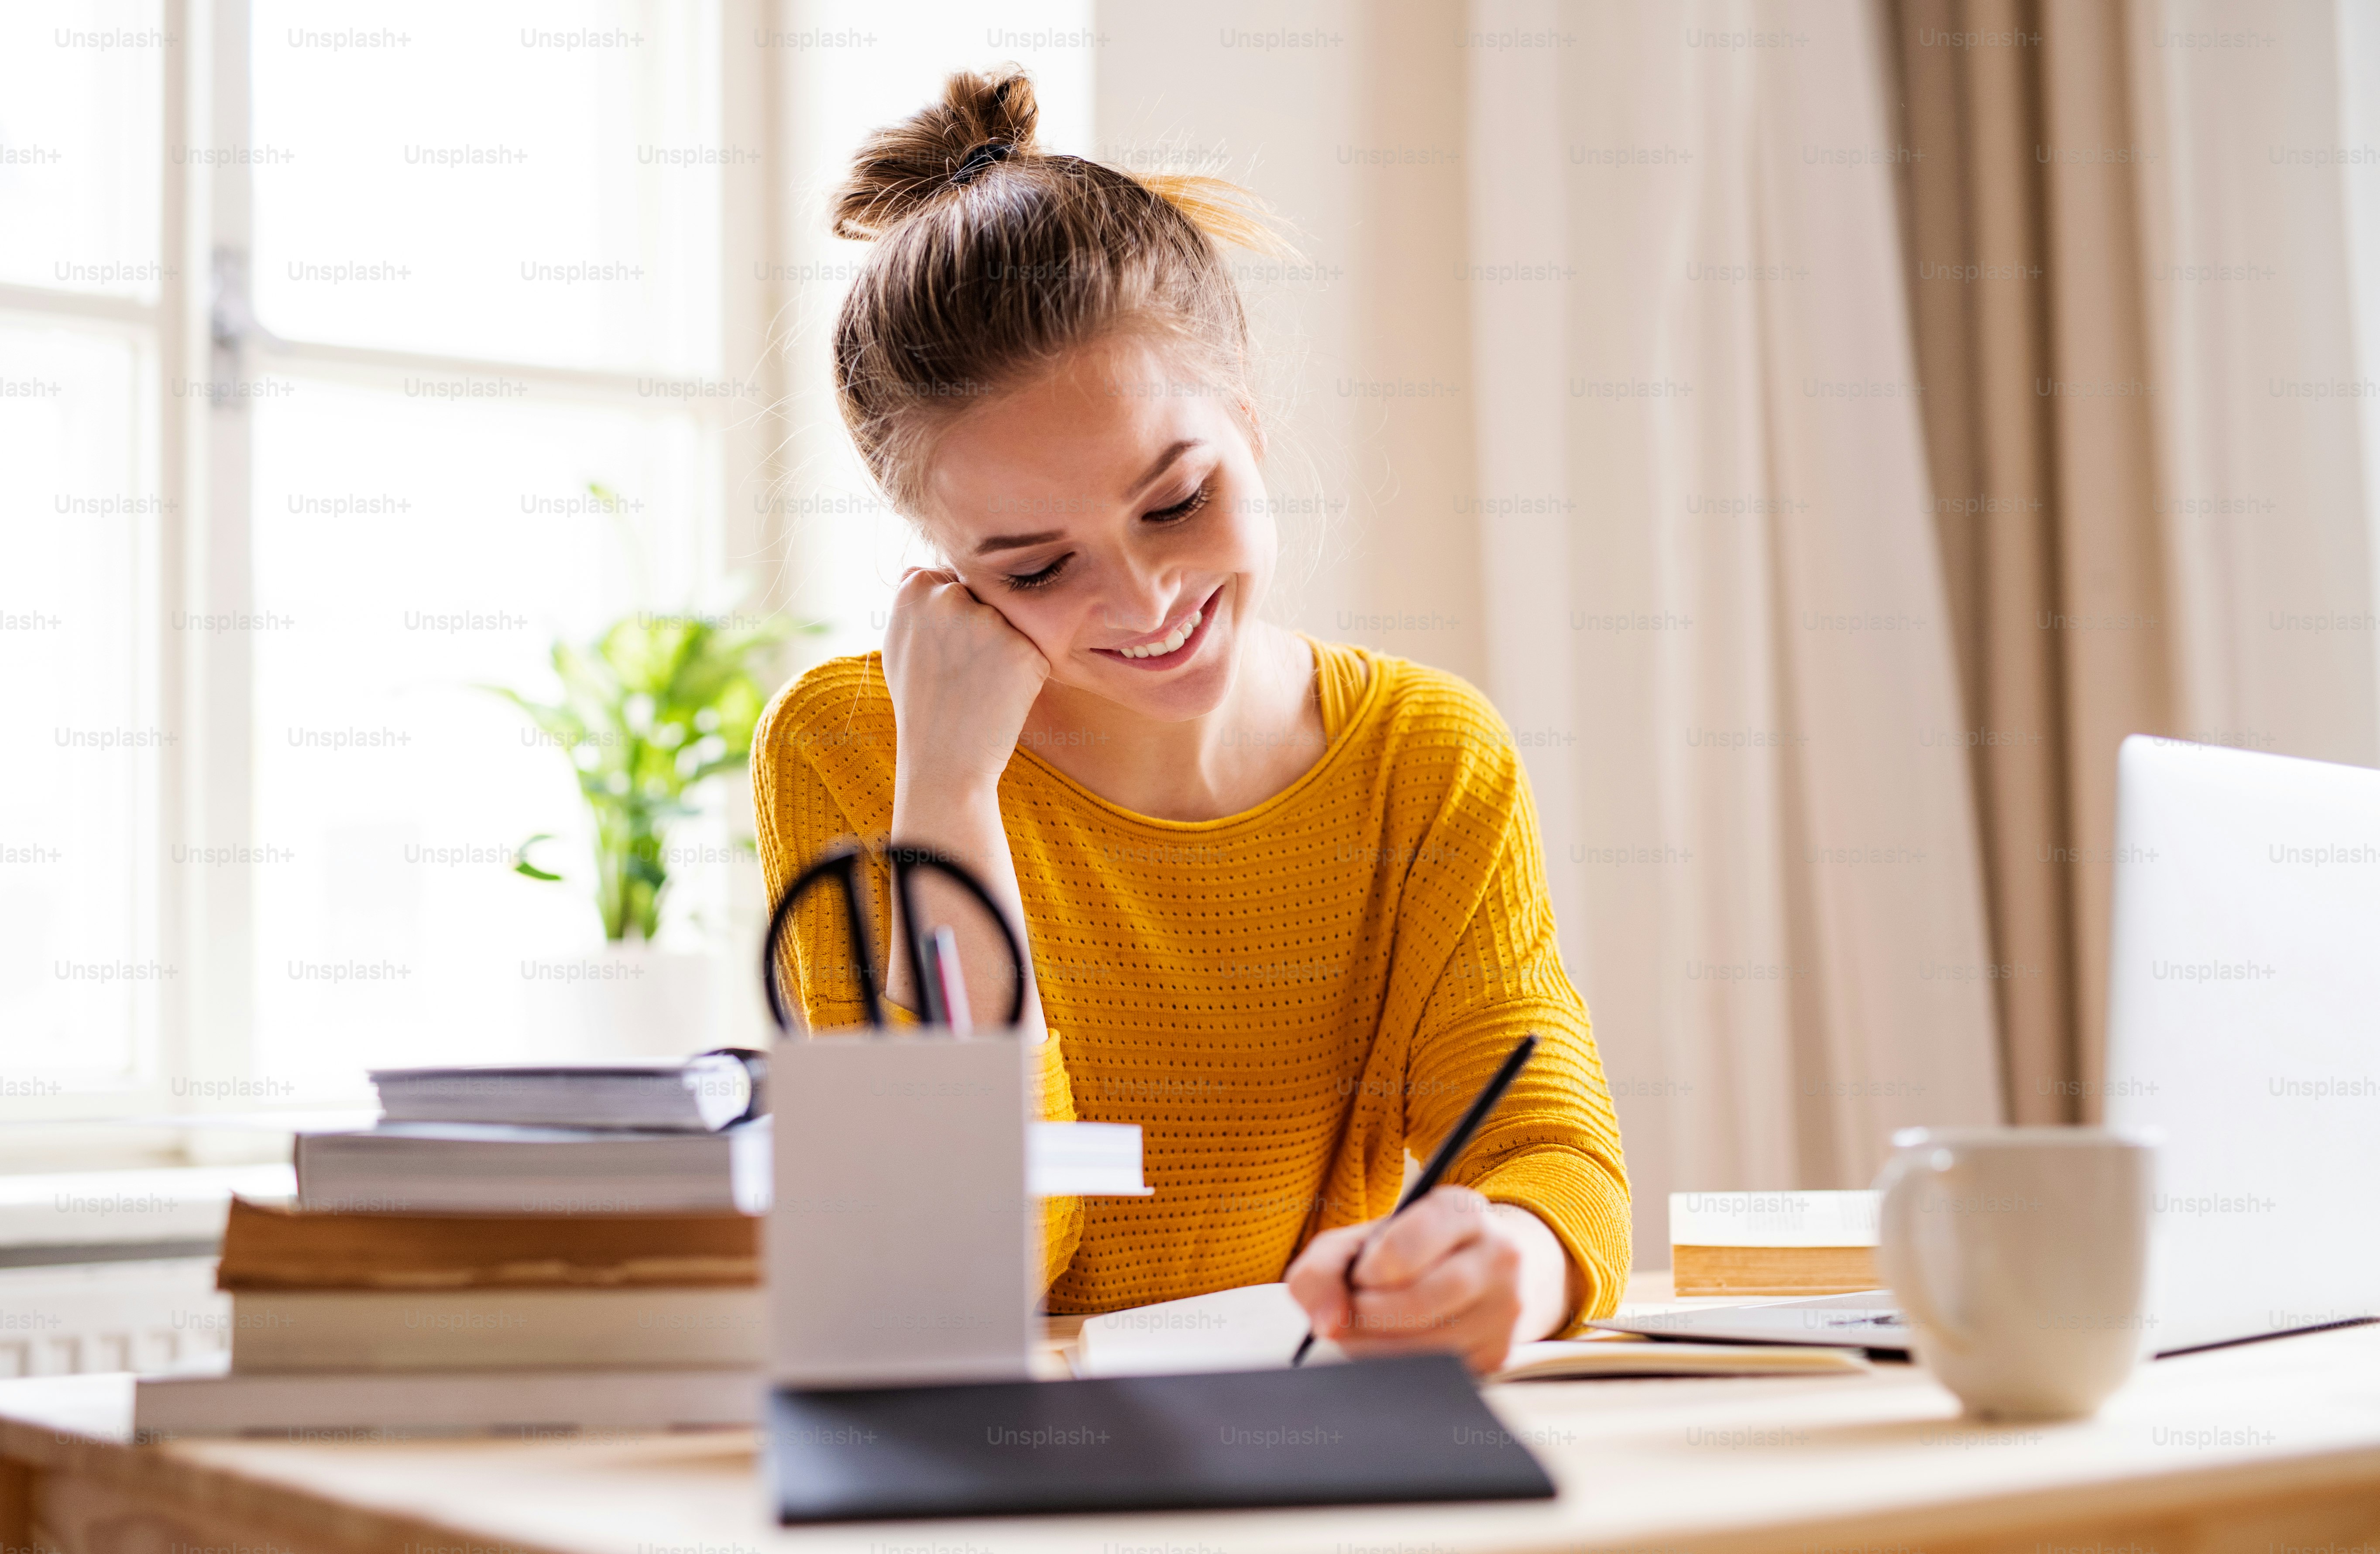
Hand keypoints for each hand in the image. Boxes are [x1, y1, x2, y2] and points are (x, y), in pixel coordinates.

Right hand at [882, 567, 1049, 797]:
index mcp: (915, 587)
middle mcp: (951, 596)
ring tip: (981, 682)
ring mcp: (990, 621)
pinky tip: (1001, 693)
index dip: (955, 616)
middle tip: (966, 669)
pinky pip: (1034, 647)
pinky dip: (1024, 669)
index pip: (952, 578)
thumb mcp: (898, 641)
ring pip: (1011, 620)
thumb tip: (924, 569)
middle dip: (981, 626)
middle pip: (984, 596)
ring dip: (1004, 646)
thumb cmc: (921, 701)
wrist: (944, 759)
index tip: (946, 648)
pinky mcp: (1025, 648)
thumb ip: (913, 600)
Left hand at [1285, 1187, 1567, 1374]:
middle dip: (1368, 1316)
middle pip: (1417, 1302)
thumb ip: (1322, 1269)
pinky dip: (1404, 1371)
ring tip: (1371, 1330)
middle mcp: (1498, 1254)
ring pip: (1429, 1347)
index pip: (1400, 1252)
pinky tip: (1399, 1347)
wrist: (1479, 1270)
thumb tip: (1328, 1326)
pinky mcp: (1500, 1352)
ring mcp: (1507, 1307)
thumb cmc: (1407, 1253)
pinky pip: (1439, 1375)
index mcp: (1460, 1209)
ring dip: (1380, 1348)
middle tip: (1357, 1311)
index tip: (1360, 1277)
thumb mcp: (1361, 1240)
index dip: (1364, 1275)